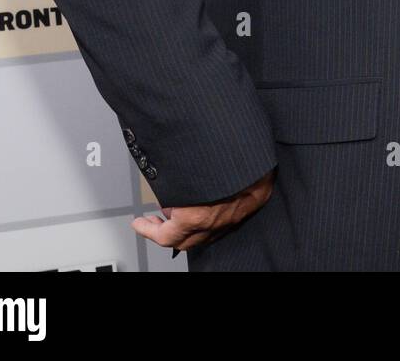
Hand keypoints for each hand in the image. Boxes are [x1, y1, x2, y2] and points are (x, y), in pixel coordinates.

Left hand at [132, 168, 275, 254]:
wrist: (261, 158)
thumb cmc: (227, 158)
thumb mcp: (186, 169)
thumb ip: (171, 183)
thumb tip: (160, 185)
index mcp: (196, 216)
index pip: (164, 236)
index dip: (148, 230)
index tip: (138, 223)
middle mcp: (212, 224)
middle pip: (182, 242)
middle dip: (163, 232)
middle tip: (152, 221)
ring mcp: (228, 220)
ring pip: (200, 237)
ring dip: (183, 229)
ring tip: (174, 213)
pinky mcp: (242, 212)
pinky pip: (217, 227)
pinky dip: (203, 224)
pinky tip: (201, 209)